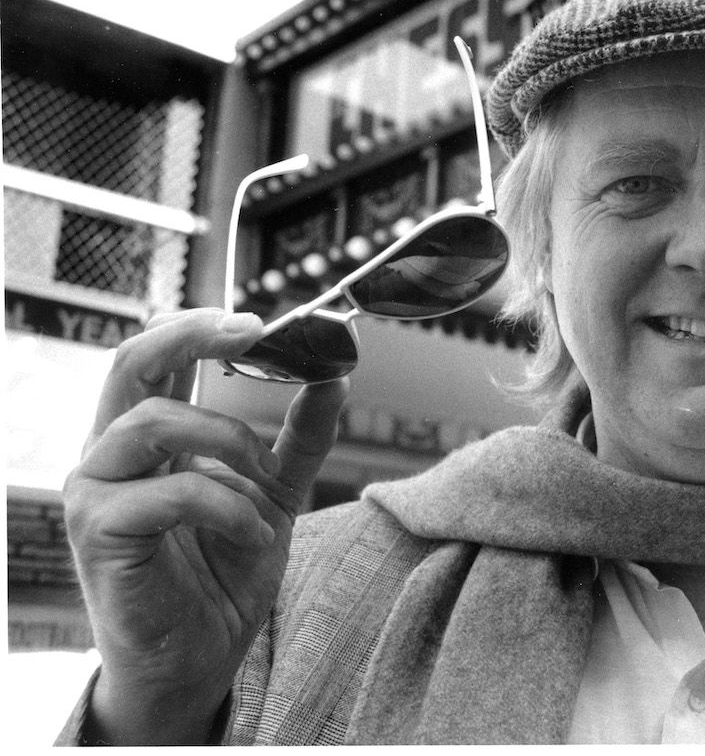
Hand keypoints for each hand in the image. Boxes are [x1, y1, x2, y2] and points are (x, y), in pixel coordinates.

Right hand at [63, 308, 348, 743]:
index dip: (200, 326)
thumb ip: (301, 432)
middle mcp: (111, 451)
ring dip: (228, 442)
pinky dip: (226, 508)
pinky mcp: (99, 533)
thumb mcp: (276, 489)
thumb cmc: (223, 569)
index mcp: (149, 434)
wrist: (202, 654)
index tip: (262, 321)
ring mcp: (96, 489)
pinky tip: (253, 532)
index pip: (157, 355)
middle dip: (192, 334)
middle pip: (129, 362)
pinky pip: (169, 493)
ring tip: (266, 486)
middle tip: (254, 330)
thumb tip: (337, 370)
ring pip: (152, 420)